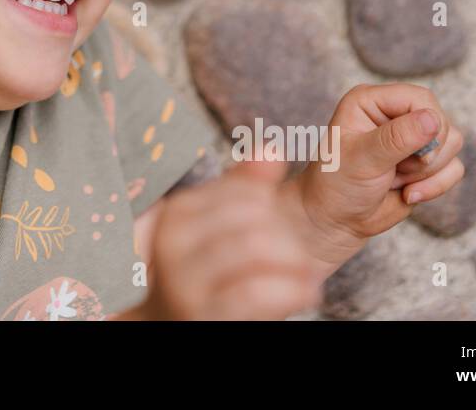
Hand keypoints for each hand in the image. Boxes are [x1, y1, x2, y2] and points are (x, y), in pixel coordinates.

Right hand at [137, 154, 324, 319]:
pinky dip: (292, 291)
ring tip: (308, 277)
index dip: (277, 209)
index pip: (244, 192)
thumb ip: (242, 188)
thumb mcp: (216, 228)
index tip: (285, 229)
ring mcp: (184, 280)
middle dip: (290, 239)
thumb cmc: (202, 274)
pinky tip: (305, 294)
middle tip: (302, 258)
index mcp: (178, 212)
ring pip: (257, 250)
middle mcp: (173, 241)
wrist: (168, 326)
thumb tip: (273, 149)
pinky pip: (256, 292)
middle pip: (253, 219)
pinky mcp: (202, 314)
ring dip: (297, 265)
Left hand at [294, 82, 465, 265]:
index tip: (416, 155)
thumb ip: (397, 138)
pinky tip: (407, 194)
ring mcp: (412, 138)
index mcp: (370, 101)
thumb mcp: (362, 158)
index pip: (421, 98)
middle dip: (427, 154)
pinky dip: (435, 186)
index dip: (428, 124)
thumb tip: (433, 119)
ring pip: (452, 143)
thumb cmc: (337, 183)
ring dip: (428, 172)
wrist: (336, 220)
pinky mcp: (425, 162)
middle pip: (441, 120)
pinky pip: (454, 167)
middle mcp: (393, 113)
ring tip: (395, 180)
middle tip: (396, 169)